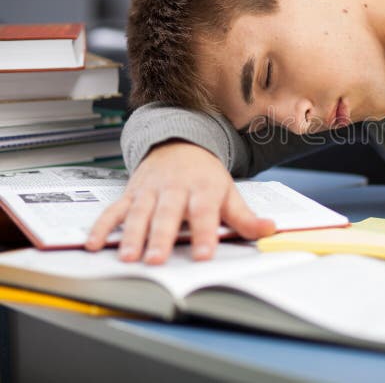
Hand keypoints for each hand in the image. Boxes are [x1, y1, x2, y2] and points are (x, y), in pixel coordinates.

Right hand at [84, 140, 274, 263]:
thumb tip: (270, 230)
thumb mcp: (228, 192)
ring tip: (129, 257)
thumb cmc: (205, 175)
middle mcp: (175, 189)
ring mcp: (150, 191)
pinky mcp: (131, 193)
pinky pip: (114, 210)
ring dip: (133, 235)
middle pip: (168, 214)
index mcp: (203, 189)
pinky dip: (103, 226)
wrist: (179, 143)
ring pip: (140, 213)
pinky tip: (96, 244)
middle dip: (161, 237)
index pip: (204, 213)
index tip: (203, 254)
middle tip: (157, 260)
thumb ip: (245, 217)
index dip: (204, 234)